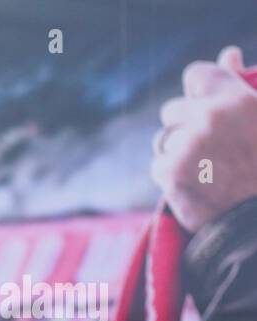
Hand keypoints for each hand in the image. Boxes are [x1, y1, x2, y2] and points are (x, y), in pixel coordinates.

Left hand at [153, 46, 256, 232]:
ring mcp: (187, 146)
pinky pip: (158, 166)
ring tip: (206, 169)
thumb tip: (229, 54)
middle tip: (208, 145)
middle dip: (185, 125)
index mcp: (237, 99)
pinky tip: (196, 185)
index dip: (199, 91)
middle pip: (173, 110)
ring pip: (164, 140)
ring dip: (177, 152)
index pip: (196, 74)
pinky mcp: (170, 174)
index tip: (205, 106)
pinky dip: (172, 176)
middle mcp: (209, 118)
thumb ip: (243, 84)